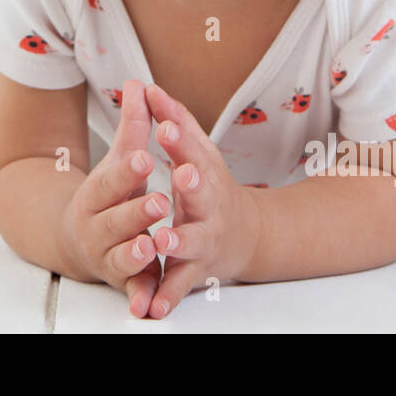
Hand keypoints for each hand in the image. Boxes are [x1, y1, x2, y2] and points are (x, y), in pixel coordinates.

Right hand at [59, 79, 168, 317]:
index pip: (110, 179)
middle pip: (115, 220)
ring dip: (135, 253)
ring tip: (151, 244)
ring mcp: (108, 257)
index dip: (125, 170)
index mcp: (96, 195)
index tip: (143, 157)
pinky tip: (148, 306)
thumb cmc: (107, 195)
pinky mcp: (123, 282)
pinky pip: (132, 291)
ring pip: (121, 258)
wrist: (75, 242)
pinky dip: (140, 299)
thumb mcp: (118, 161)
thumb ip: (132, 126)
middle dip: (135, 211)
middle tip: (158, 200)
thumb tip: (138, 81)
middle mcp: (96, 228)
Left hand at [140, 82, 260, 319]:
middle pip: (201, 195)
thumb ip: (173, 120)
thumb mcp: (197, 150)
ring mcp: (204, 241)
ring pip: (192, 243)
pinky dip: (167, 298)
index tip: (165, 123)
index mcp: (205, 175)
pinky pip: (180, 287)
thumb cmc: (211, 187)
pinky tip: (153, 309)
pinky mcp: (196, 272)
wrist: (246, 235)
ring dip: (179, 242)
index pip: (193, 151)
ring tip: (161, 240)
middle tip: (180, 176)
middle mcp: (209, 208)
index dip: (180, 138)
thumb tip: (148, 87)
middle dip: (192, 185)